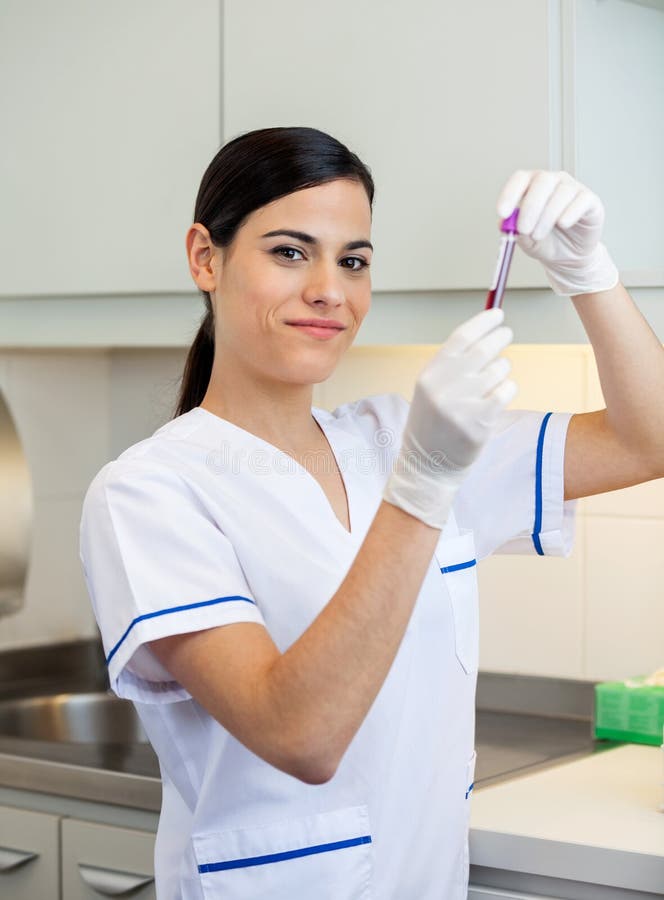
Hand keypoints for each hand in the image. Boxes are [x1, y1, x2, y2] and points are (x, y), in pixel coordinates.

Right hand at [383, 307, 516, 529]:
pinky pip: (506, 391)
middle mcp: (445, 386)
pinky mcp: (480, 422)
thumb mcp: (433, 388)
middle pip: (484, 349)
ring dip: (502, 371)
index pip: (462, 337)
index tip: (498, 315)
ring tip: (491, 383)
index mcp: (431, 374)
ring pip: (500, 370)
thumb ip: (454, 363)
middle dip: (500, 337)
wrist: (428, 464)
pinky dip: (507, 389)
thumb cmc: (433, 422)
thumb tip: (485, 333)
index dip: (483, 322)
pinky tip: (497, 398)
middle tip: (506, 334)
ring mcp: (463, 404)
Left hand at [497, 170, 618, 296]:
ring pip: (561, 192)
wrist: (568, 256)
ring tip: (539, 235)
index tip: (503, 212)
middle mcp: (553, 181)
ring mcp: (573, 188)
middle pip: (542, 181)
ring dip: (547, 216)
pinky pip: (582, 200)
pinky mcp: (590, 200)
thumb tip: (506, 224)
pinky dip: (570, 213)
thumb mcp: (525, 241)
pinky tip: (563, 224)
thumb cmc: (546, 242)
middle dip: (530, 207)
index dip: (509, 194)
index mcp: (532, 186)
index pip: (520, 179)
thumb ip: (515, 232)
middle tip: (524, 229)